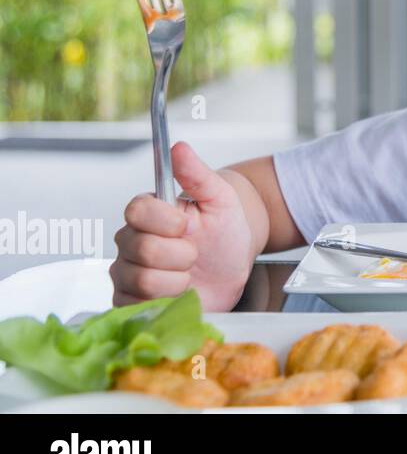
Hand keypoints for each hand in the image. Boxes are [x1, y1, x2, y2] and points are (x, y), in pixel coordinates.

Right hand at [110, 141, 255, 311]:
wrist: (232, 266)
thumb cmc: (224, 230)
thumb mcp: (220, 198)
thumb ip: (197, 174)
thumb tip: (179, 147)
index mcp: (147, 211)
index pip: (136, 210)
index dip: (165, 221)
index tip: (188, 225)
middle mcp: (130, 240)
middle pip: (142, 249)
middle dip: (181, 254)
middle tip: (196, 253)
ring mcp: (127, 272)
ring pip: (142, 280)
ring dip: (178, 280)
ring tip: (190, 273)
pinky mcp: (130, 301)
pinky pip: (136, 305)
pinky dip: (167, 301)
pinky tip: (180, 292)